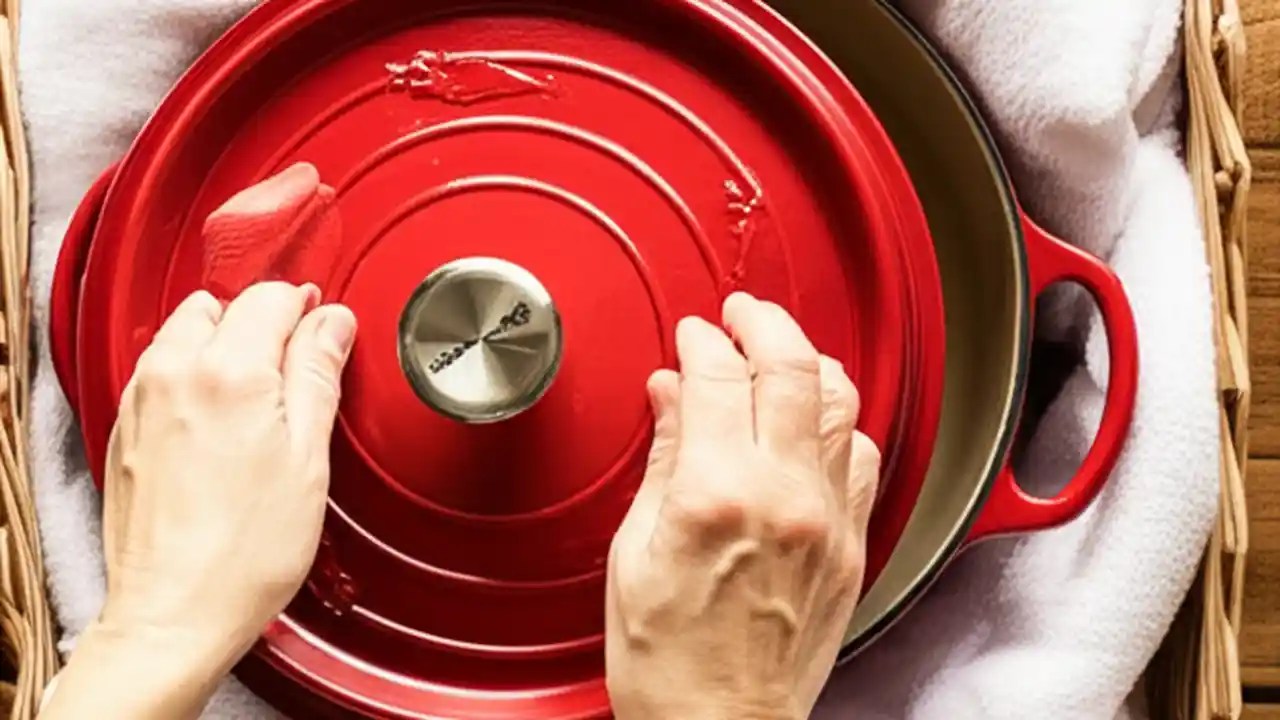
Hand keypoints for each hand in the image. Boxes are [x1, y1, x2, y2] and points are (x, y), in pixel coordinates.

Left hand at [40, 282, 355, 718]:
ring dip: (222, 345)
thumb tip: (332, 323)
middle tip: (295, 371)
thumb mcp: (308, 456)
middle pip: (221, 306)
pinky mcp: (123, 428)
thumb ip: (318, 374)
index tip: (327, 334)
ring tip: (257, 399)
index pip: (272, 298)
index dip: (309, 311)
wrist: (174, 613)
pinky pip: (160, 372)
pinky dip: (192, 378)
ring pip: (184, 333)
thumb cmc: (245, 552)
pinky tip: (220, 425)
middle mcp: (174, 372)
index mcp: (230, 371)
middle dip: (260, 322)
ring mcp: (140, 399)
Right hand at [605, 292, 879, 719]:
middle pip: (792, 368)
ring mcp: (827, 520)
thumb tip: (668, 397)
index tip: (691, 336)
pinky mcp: (851, 545)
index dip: (701, 341)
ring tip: (783, 350)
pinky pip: (863, 456)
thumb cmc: (667, 664)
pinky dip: (840, 421)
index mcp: (716, 495)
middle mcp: (783, 498)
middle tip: (743, 313)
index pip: (717, 377)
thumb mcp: (635, 553)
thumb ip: (662, 460)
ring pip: (841, 401)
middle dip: (764, 322)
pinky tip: (817, 419)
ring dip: (810, 360)